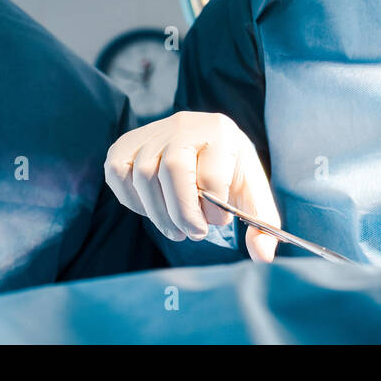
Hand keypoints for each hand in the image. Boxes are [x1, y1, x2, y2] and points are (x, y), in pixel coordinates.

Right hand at [105, 110, 279, 261]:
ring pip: (143, 173)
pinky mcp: (126, 144)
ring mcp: (152, 132)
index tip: (217, 221)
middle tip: (194, 233)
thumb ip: (263, 225)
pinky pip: (117, 173)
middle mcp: (184, 124)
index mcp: (220, 131)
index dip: (213, 209)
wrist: (207, 146)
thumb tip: (263, 256)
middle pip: (171, 168)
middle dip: (181, 212)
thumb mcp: (253, 195)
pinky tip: (153, 209)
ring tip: (176, 229)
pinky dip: (132, 200)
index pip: (211, 174)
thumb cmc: (230, 173)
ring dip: (158, 213)